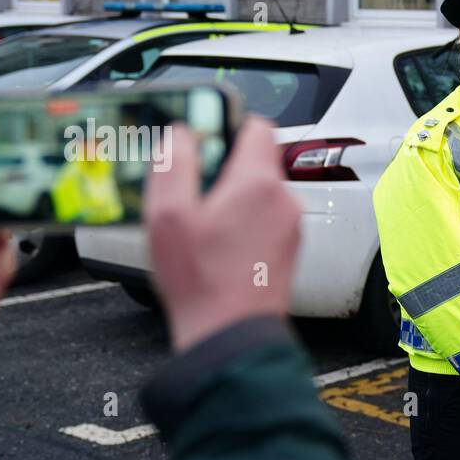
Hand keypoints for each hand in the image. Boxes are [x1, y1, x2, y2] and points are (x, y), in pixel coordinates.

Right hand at [145, 118, 302, 352]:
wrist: (232, 335)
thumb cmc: (202, 281)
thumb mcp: (168, 214)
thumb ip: (174, 163)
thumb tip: (181, 132)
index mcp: (258, 182)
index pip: (256, 125)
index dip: (227, 124)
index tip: (201, 136)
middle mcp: (284, 200)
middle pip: (257, 160)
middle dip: (223, 167)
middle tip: (191, 188)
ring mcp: (291, 227)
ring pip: (260, 192)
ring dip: (232, 197)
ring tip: (200, 223)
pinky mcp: (288, 251)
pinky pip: (266, 219)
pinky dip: (244, 222)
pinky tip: (217, 245)